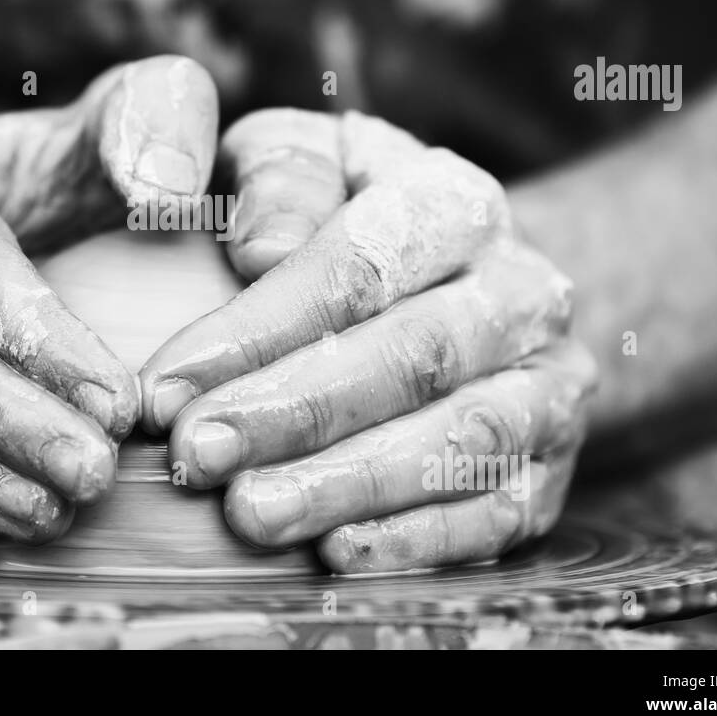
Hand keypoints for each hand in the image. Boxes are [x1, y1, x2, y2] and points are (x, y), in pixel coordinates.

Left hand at [141, 109, 596, 572]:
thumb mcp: (311, 160)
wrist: (470, 283)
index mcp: (460, 204)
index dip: (259, 330)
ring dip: (348, 485)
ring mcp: (548, 385)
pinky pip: (496, 514)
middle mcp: (524, 292)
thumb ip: (281, 177)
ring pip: (461, 443)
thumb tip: (260, 248)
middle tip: (196, 457)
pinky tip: (336, 555)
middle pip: (414, 357)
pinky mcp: (551, 467)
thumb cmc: (355, 216)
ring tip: (252, 514)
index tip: (166, 386)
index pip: (360, 266)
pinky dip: (417, 541)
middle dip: (294, 414)